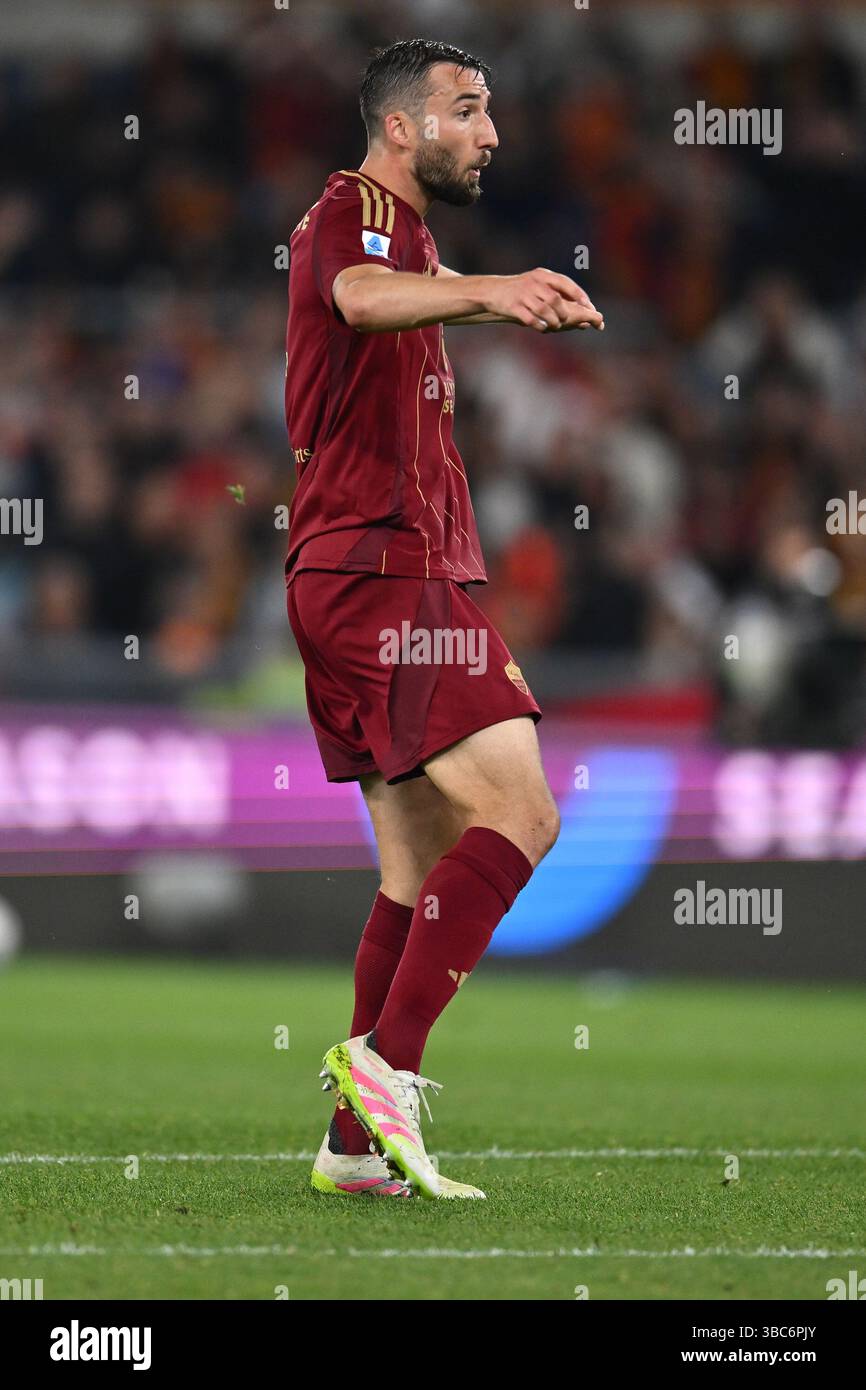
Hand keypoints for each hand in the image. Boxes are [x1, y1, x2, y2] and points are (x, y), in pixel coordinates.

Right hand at [485, 268, 603, 332]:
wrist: (492, 291)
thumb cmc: (520, 291)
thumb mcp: (538, 284)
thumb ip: (556, 293)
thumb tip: (581, 309)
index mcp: (542, 275)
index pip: (565, 283)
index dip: (579, 295)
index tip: (589, 307)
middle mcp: (533, 282)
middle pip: (555, 298)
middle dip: (564, 312)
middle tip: (566, 320)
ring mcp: (522, 294)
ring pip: (544, 310)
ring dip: (553, 321)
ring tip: (555, 326)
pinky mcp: (513, 306)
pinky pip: (530, 319)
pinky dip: (539, 325)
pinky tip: (543, 328)